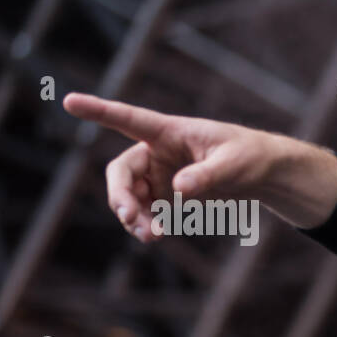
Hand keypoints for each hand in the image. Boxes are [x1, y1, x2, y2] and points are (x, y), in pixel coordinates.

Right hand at [62, 93, 336, 238]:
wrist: (266, 175)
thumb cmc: (251, 157)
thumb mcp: (234, 164)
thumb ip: (207, 176)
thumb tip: (178, 190)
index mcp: (170, 132)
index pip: (129, 119)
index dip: (99, 111)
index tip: (70, 101)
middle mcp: (157, 153)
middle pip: (122, 172)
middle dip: (121, 196)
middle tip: (131, 219)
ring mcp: (161, 176)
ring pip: (131, 197)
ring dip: (134, 216)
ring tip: (151, 235)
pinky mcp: (169, 197)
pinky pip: (148, 212)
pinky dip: (148, 224)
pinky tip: (157, 234)